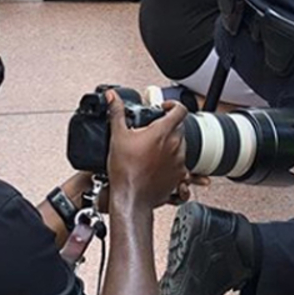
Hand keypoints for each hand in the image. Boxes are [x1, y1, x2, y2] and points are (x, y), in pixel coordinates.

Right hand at [104, 90, 188, 210]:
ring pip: (180, 144)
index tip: (164, 108)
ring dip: (169, 143)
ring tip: (151, 150)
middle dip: (167, 126)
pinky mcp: (180, 174)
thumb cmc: (124, 170)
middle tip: (152, 131)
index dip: (173, 105)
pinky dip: (171, 160)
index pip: (180, 109)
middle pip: (179, 127)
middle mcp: (175, 144)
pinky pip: (180, 162)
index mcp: (163, 132)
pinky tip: (156, 164)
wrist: (130, 197)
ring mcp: (179, 160)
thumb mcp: (117, 137)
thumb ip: (117, 113)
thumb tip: (113, 97)